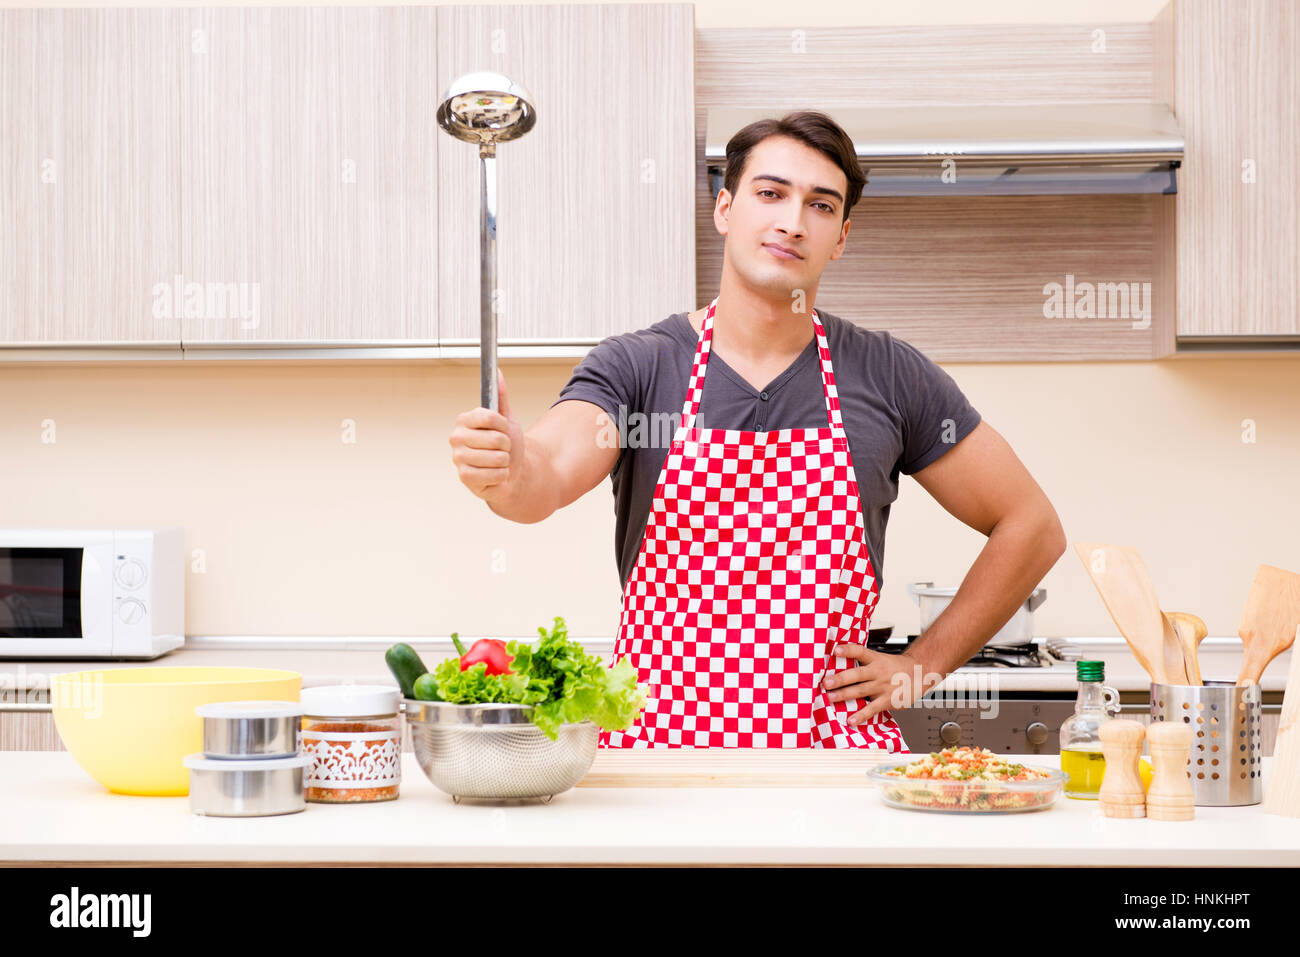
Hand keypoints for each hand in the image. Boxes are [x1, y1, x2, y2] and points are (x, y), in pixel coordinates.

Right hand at [449, 368, 524, 502]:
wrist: (512, 471)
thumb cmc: (507, 445)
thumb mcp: (507, 418)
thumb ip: (500, 395)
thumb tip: (497, 373)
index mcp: (465, 420)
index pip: (488, 416)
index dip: (503, 425)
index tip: (504, 429)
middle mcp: (457, 437)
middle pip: (495, 439)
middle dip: (507, 445)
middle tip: (502, 448)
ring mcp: (458, 458)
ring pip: (496, 458)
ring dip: (505, 461)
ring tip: (499, 461)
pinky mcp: (464, 477)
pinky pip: (493, 474)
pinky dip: (502, 475)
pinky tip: (496, 474)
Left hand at [820, 643, 940, 724]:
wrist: (919, 673)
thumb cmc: (895, 667)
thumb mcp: (881, 659)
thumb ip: (863, 663)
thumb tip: (839, 665)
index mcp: (875, 659)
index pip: (860, 652)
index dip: (848, 650)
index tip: (836, 650)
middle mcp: (878, 672)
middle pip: (857, 674)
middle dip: (840, 678)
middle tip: (826, 682)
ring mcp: (882, 686)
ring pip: (861, 690)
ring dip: (844, 695)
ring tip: (830, 698)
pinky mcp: (887, 700)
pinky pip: (872, 708)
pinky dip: (861, 715)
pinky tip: (851, 719)